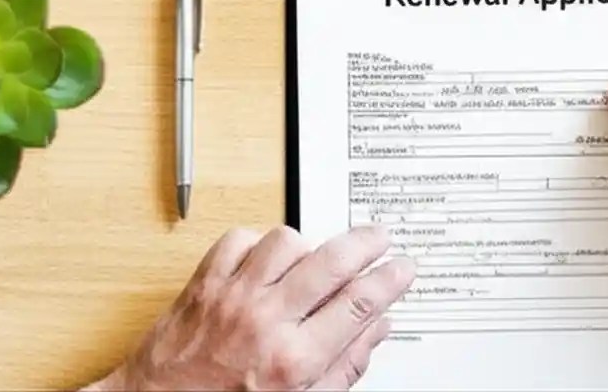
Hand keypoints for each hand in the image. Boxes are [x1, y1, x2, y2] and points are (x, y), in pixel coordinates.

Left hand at [86, 225, 414, 390]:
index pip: (360, 304)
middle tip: (379, 239)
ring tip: (315, 258)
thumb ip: (344, 367)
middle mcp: (265, 322)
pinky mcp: (203, 283)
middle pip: (333, 261)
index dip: (391, 279)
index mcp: (293, 360)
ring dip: (308, 245)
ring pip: (287, 241)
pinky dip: (258, 243)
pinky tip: (267, 260)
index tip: (403, 268)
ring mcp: (232, 297)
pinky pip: (239, 240)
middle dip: (367, 243)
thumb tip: (377, 329)